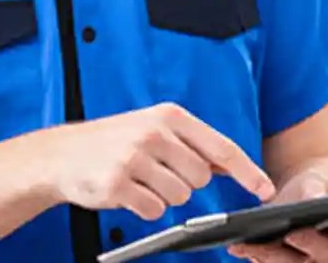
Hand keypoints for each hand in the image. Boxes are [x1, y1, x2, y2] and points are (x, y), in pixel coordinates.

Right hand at [45, 103, 275, 220]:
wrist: (61, 154)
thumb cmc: (113, 141)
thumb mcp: (154, 128)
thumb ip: (191, 144)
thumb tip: (227, 165)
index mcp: (170, 116)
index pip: (221, 147)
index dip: (247, 171)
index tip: (266, 188)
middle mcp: (155, 133)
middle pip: (200, 177)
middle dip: (185, 182)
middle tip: (158, 172)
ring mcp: (135, 158)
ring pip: (178, 196)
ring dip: (162, 196)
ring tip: (138, 179)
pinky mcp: (118, 184)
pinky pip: (153, 210)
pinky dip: (144, 208)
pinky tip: (126, 191)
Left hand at [227, 169, 327, 262]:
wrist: (308, 189)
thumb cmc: (321, 183)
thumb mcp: (320, 177)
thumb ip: (317, 188)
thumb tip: (314, 199)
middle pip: (325, 253)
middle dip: (309, 243)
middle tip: (293, 234)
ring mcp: (312, 261)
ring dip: (272, 256)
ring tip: (251, 245)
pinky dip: (256, 255)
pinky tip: (240, 246)